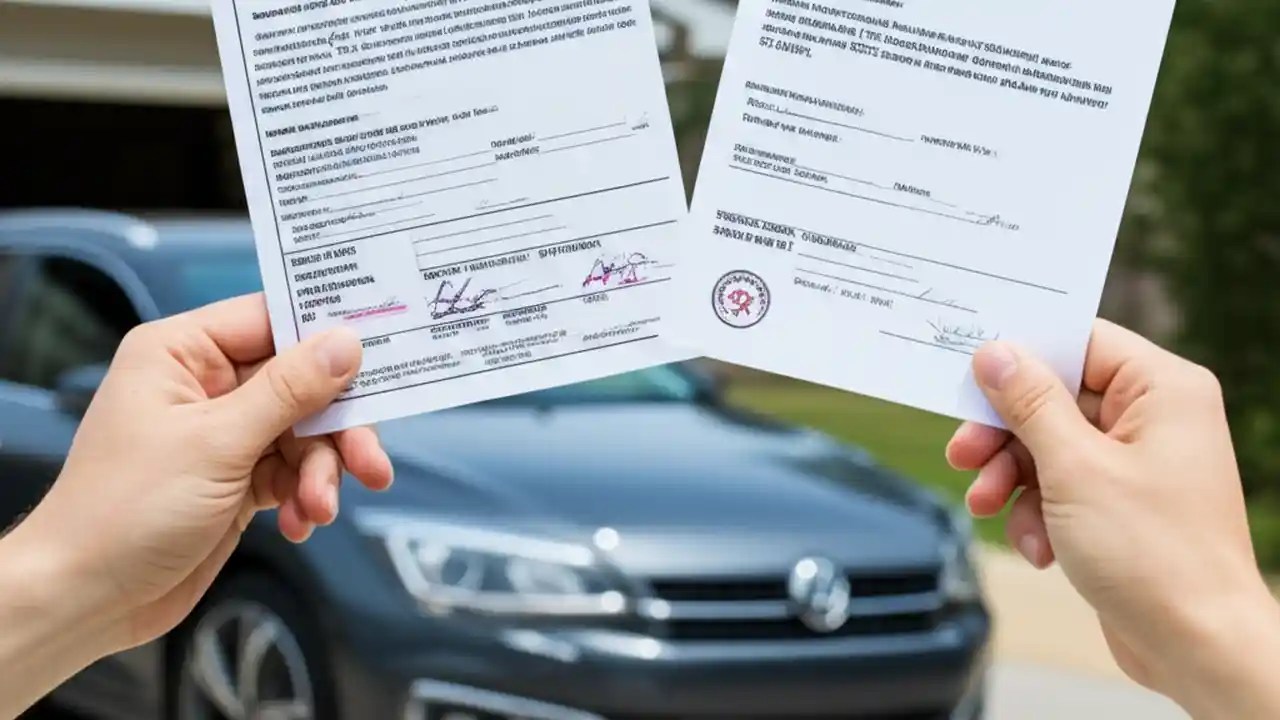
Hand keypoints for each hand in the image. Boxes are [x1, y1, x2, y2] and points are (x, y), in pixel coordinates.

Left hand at [8, 294, 392, 653]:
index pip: (272, 320)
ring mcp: (222, 433)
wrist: (88, 597)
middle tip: (367, 461)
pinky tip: (301, 522)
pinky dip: (304, 496)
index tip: (380, 353)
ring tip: (320, 508)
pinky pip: (292, 471)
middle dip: (336, 427)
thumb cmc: (124, 511)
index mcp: (183, 352)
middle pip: (301, 382)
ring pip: (304, 433)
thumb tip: (345, 344)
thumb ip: (288, 391)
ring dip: (321, 472)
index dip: (326, 336)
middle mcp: (204, 384)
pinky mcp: (235, 477)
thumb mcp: (217, 443)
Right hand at [948, 320, 1279, 717]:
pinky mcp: (1120, 503)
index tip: (970, 372)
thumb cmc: (1153, 553)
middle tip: (963, 455)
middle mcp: (1155, 417)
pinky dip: (1038, 514)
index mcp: (1162, 389)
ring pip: (1048, 445)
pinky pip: (1060, 486)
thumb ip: (1030, 403)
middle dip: (1005, 434)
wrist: (1197, 645)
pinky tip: (1039, 548)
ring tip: (990, 508)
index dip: (1023, 354)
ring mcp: (1138, 462)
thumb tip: (995, 352)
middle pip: (1054, 397)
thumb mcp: (1074, 468)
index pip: (1080, 341)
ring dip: (1013, 480)